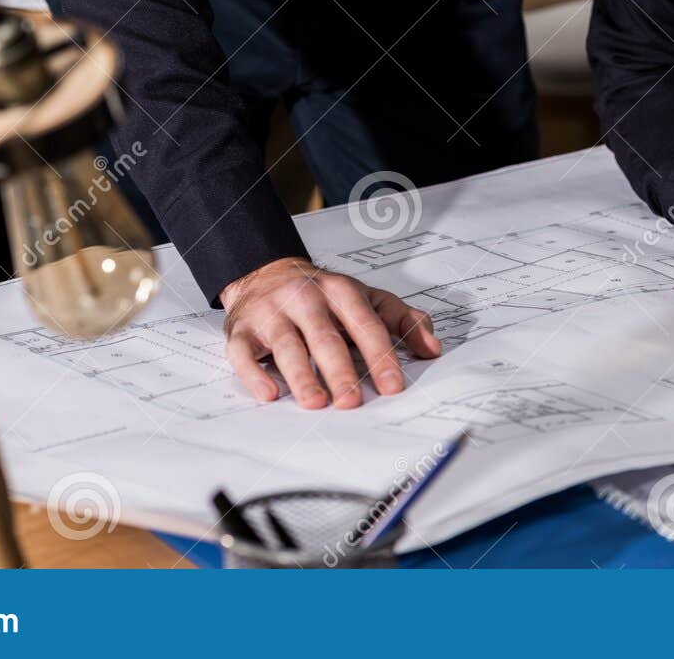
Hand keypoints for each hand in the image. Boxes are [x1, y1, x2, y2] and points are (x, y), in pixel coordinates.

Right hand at [218, 257, 440, 408]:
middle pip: (325, 337)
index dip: (380, 355)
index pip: (365, 324)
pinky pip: (244, 353)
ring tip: (316, 402)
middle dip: (340, 370)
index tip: (393, 385)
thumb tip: (432, 348)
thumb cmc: (322, 295)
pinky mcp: (241, 329)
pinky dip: (254, 374)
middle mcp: (305, 298)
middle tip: (353, 401)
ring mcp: (271, 313)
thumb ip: (402, 320)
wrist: (265, 272)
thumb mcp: (366, 298)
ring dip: (301, 375)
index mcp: (340, 290)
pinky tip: (270, 394)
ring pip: (287, 345)